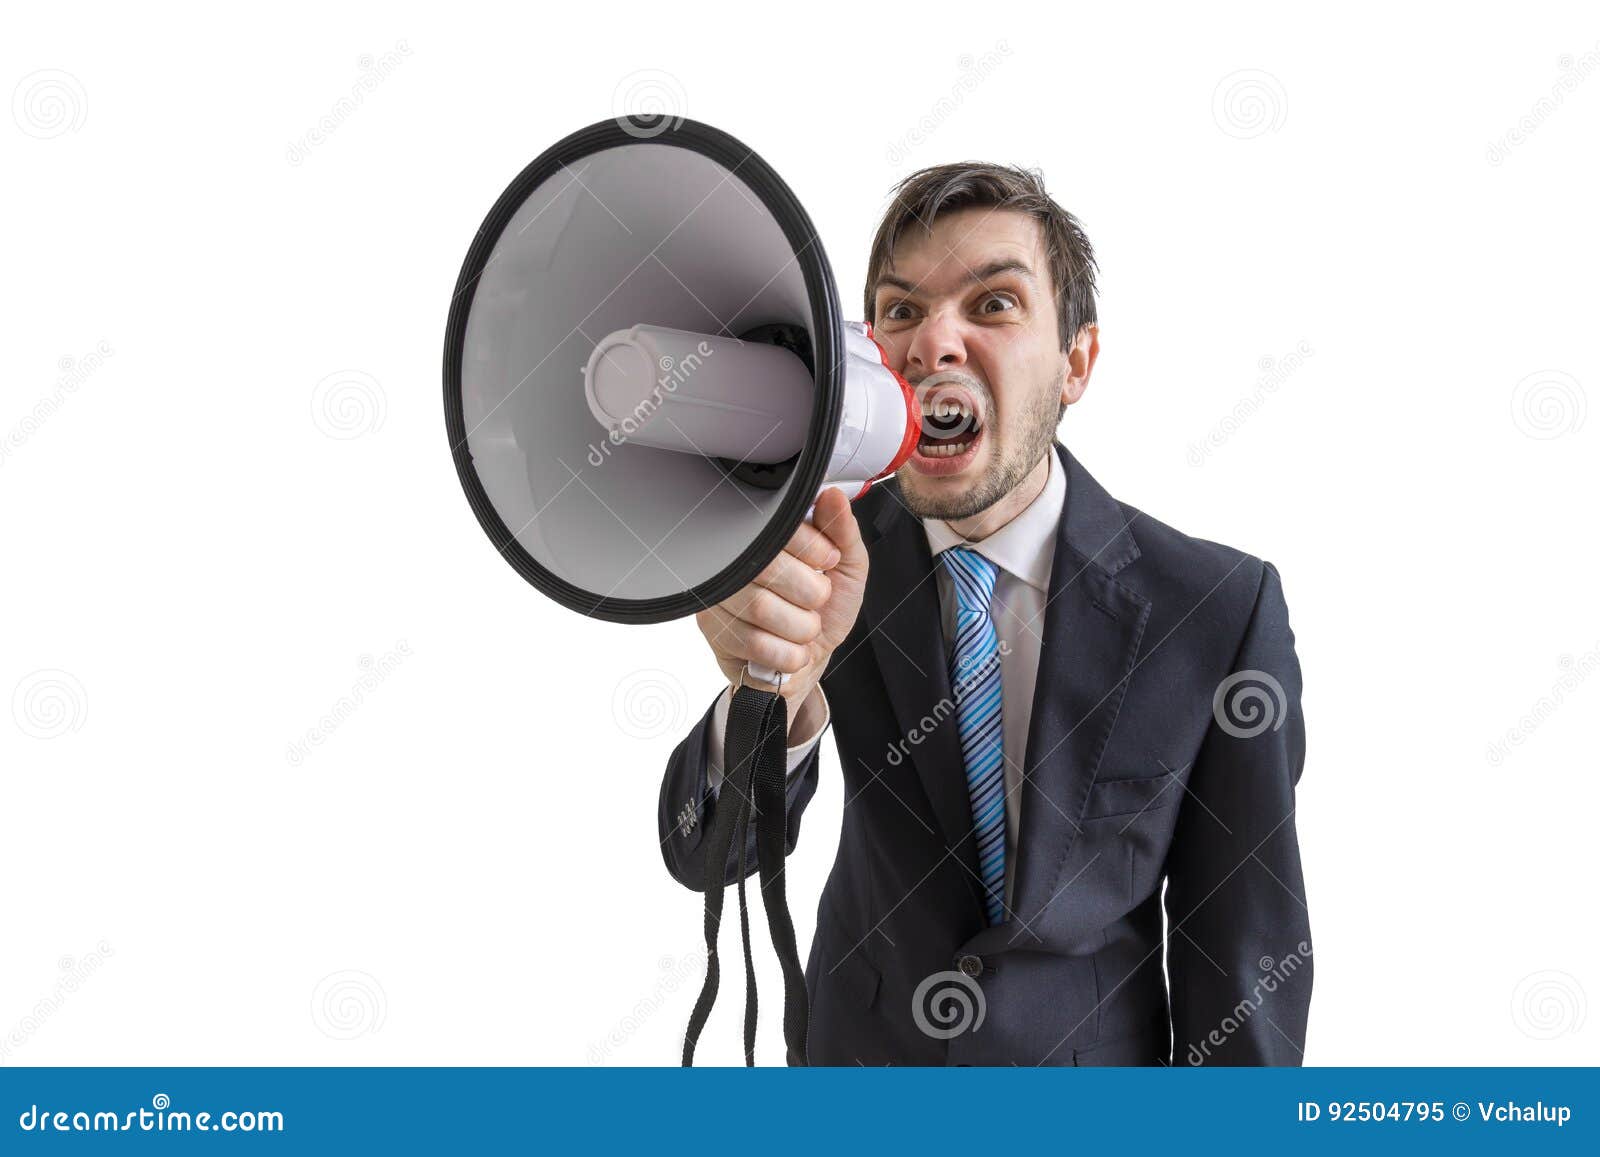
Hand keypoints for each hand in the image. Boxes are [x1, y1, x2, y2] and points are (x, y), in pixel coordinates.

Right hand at [694, 487, 869, 718]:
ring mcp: (719, 594)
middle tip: (818, 599)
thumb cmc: (826, 609)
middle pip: (767, 567)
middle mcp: (735, 558)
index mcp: (766, 535)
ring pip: (759, 607)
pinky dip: (787, 653)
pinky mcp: (713, 631)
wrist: (810, 660)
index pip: (777, 525)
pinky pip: (752, 642)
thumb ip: (842, 532)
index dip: (812, 545)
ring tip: (806, 627)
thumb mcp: (846, 567)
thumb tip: (833, 496)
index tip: (829, 560)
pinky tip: (791, 648)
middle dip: (810, 592)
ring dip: (801, 626)